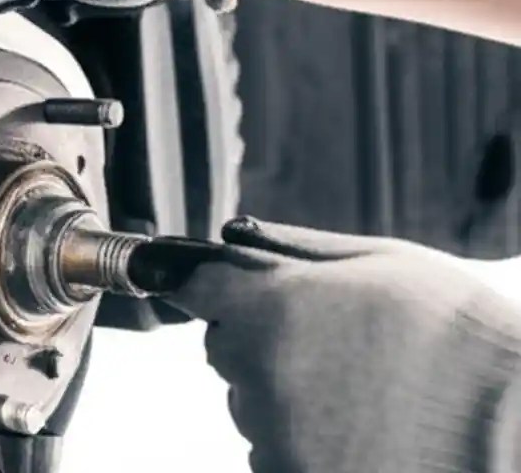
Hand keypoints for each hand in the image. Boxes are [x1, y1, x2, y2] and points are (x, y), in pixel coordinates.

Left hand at [168, 217, 520, 472]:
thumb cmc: (459, 336)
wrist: (517, 428)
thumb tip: (236, 238)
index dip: (218, 287)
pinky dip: (301, 442)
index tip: (235, 291)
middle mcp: (261, 374)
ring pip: (251, 405)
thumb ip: (295, 248)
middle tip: (331, 343)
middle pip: (225, 350)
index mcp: (273, 309)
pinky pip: (272, 453)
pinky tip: (359, 430)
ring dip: (284, 396)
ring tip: (360, 392)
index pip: (199, 288)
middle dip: (259, 341)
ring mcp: (276, 435)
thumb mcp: (384, 261)